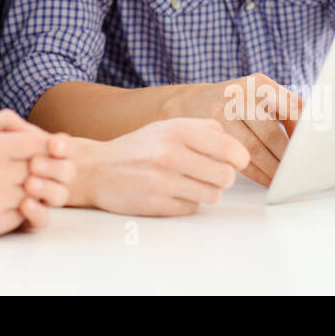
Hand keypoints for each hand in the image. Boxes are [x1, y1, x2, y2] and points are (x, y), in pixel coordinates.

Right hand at [0, 110, 71, 237]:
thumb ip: (4, 122)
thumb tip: (39, 131)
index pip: (39, 143)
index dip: (48, 145)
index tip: (44, 148)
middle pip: (43, 169)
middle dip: (47, 167)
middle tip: (40, 167)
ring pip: (38, 194)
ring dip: (37, 189)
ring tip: (25, 183)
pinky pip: (26, 216)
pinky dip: (26, 209)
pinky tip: (13, 201)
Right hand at [74, 118, 250, 215]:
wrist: (95, 170)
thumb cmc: (136, 148)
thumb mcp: (165, 127)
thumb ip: (201, 130)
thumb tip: (235, 146)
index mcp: (176, 130)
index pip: (229, 148)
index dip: (239, 158)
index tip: (235, 161)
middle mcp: (170, 154)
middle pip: (226, 176)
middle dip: (223, 177)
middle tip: (211, 174)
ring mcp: (163, 181)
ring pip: (213, 194)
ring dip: (206, 191)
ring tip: (188, 183)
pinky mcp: (157, 204)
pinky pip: (192, 208)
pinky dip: (187, 202)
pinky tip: (171, 193)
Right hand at [160, 73, 303, 185]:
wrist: (191, 102)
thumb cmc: (238, 103)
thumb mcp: (262, 95)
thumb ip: (289, 109)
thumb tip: (319, 135)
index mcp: (260, 83)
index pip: (291, 111)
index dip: (303, 136)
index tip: (313, 153)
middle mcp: (240, 94)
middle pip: (271, 134)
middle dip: (287, 159)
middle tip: (300, 174)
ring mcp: (221, 112)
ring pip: (253, 149)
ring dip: (272, 169)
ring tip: (285, 180)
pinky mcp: (209, 131)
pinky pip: (237, 157)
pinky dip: (256, 172)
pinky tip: (266, 179)